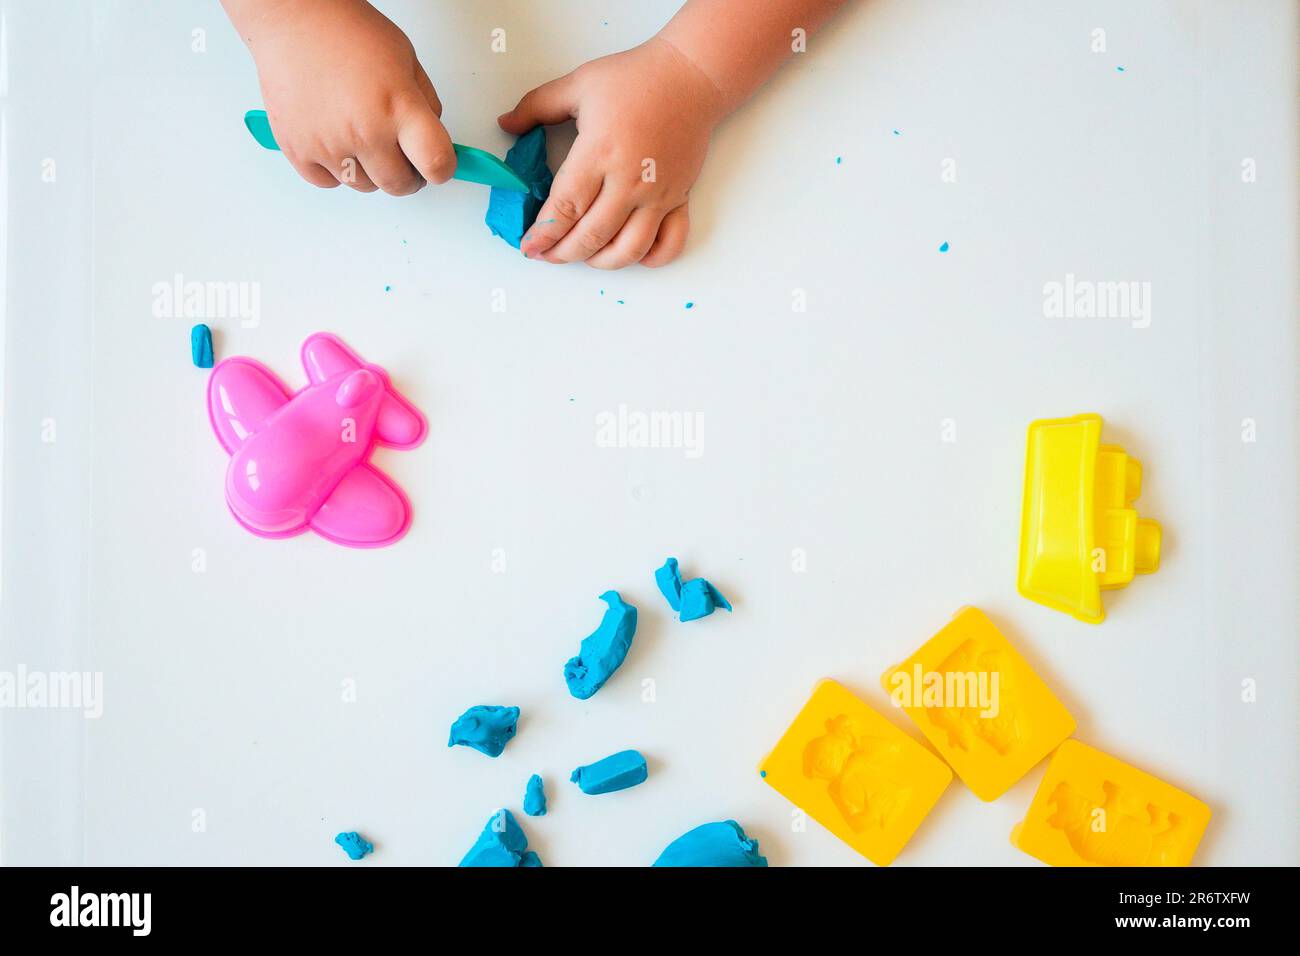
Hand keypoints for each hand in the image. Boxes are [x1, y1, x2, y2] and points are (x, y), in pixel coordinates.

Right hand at [234, 0, 454, 193]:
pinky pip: (328, 183)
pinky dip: (335, 170)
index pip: (436, 163)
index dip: (441, 168)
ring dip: (370, 171)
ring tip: (362, 137)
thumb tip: (431, 141)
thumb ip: (426, 105)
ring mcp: (329, 145)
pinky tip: (337, 142)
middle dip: (407, 176)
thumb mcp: (407, 60)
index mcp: (398, 108)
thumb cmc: (347, 33)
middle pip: (399, 185)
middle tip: (402, 157)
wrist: (294, 20)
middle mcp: (365, 131)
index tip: (437, 166)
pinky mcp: (298, 150)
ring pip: (364, 186)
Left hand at [498, 37, 725, 267]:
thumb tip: (506, 124)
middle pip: (591, 235)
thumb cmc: (635, 78)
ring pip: (628, 249)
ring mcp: (658, 194)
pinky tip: (630, 254)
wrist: (690, 77)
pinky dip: (650, 259)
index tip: (529, 246)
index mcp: (599, 152)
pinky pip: (669, 243)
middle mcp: (630, 180)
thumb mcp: (578, 85)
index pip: (566, 208)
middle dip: (563, 253)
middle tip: (546, 255)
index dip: (544, 234)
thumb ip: (536, 106)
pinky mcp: (679, 198)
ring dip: (600, 262)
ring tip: (583, 256)